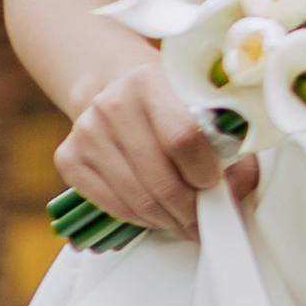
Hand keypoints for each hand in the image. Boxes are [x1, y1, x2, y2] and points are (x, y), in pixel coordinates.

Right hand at [51, 59, 244, 244]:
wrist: (116, 88)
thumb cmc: (170, 102)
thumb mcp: (203, 106)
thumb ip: (227, 144)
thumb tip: (237, 193)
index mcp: (150, 82)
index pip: (183, 138)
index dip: (204, 172)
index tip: (216, 186)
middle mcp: (112, 105)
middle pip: (159, 178)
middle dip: (187, 210)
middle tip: (203, 223)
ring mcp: (86, 132)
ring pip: (136, 198)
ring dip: (166, 220)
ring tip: (184, 221)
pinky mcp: (68, 158)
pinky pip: (111, 205)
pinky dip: (139, 219)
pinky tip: (156, 214)